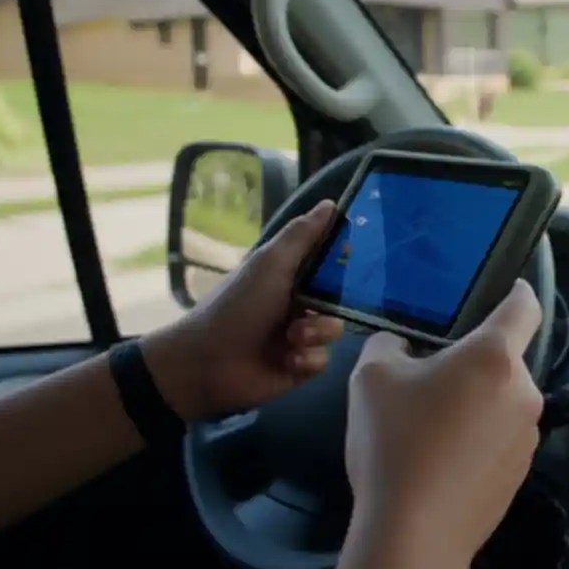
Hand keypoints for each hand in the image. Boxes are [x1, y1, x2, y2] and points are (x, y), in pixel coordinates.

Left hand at [142, 200, 344, 421]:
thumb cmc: (239, 305)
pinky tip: (288, 360)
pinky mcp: (300, 366)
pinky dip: (307, 359)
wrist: (209, 362)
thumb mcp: (271, 263)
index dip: (344, 261)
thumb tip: (330, 202)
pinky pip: (323, 359)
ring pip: (333, 329)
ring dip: (316, 333)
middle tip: (314, 307)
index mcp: (288, 274)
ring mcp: (299, 335)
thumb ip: (301, 235)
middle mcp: (296, 302)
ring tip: (292, 339)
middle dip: (330, 305)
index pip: (327, 262)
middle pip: (338, 297)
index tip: (359, 260)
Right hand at [335, 281, 542, 568]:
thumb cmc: (395, 443)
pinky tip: (441, 457)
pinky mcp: (520, 472)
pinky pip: (500, 436)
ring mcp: (527, 435)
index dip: (515, 290)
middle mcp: (523, 391)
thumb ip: (390, 344)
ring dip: (475, 400)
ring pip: (501, 399)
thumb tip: (402, 346)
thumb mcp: (371, 377)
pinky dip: (478, 436)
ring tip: (430, 423)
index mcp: (495, 356)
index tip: (505, 286)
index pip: (524, 306)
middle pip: (505, 359)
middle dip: (473, 360)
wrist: (414, 532)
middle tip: (429, 374)